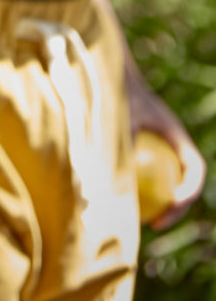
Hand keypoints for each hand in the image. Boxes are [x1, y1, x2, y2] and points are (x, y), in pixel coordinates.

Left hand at [124, 64, 206, 229]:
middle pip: (185, 183)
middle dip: (177, 208)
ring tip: (139, 223)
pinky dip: (138, 193)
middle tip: (156, 224)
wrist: (106, 76)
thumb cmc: (113, 95)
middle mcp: (172, 145)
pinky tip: (116, 206)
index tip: (172, 205)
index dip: (190, 190)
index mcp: (176, 135)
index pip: (195, 168)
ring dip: (159, 205)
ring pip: (167, 184)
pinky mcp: (144, 155)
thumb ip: (118, 147)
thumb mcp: (117, 119)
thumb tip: (113, 184)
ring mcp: (159, 151)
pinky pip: (146, 179)